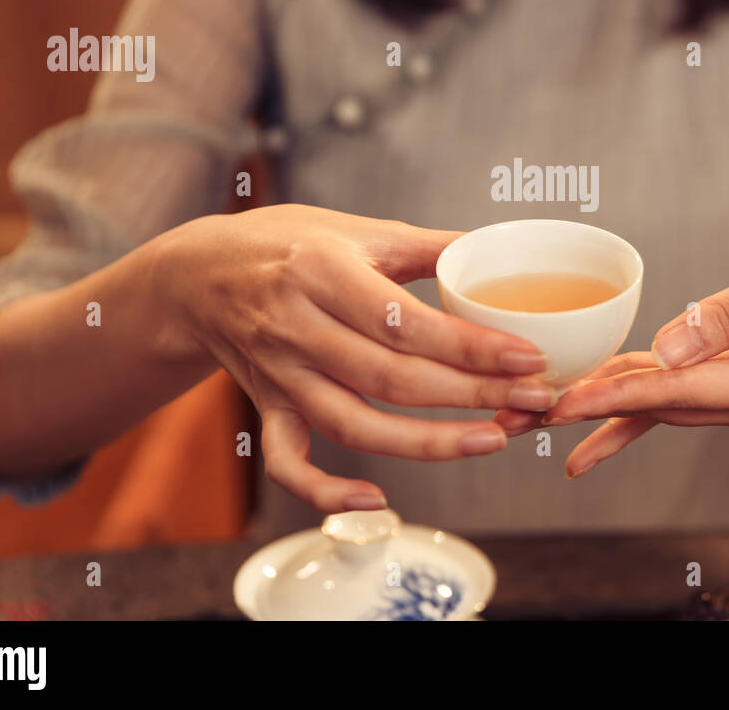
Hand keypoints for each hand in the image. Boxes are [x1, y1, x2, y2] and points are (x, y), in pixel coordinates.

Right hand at [160, 205, 552, 512]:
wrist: (197, 273)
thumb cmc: (284, 243)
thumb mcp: (355, 228)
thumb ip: (426, 246)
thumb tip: (496, 248)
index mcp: (323, 272)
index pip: (405, 323)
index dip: (471, 347)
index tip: (527, 358)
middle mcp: (296, 327)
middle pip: (391, 379)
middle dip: (470, 396)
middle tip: (531, 401)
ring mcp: (278, 374)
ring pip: (353, 423)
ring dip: (425, 444)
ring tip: (490, 442)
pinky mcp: (266, 407)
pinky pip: (289, 461)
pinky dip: (325, 490)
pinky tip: (375, 501)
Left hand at [530, 217, 728, 477]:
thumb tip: (667, 349)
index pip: (678, 394)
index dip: (613, 398)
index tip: (560, 404)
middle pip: (658, 409)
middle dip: (588, 411)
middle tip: (517, 416)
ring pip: (660, 405)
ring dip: (599, 408)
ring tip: (532, 419)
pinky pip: (677, 394)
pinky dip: (630, 397)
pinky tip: (589, 410)